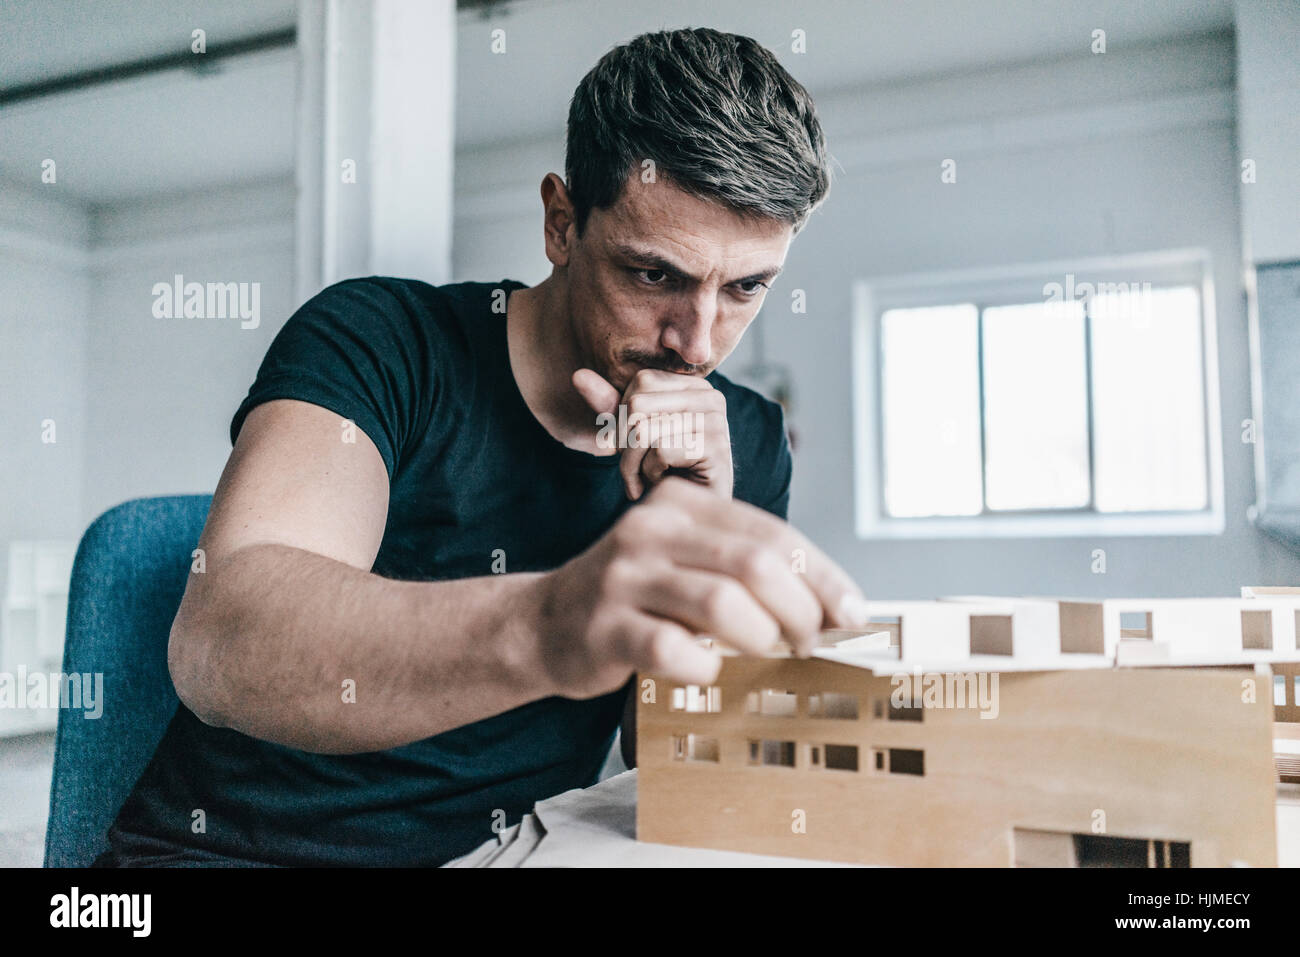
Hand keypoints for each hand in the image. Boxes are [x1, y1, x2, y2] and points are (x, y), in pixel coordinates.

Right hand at [529, 477, 870, 697]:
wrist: (546, 622)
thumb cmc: (637, 596)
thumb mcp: (687, 559)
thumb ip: (746, 568)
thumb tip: (835, 606)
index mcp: (682, 502)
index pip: (771, 533)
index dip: (823, 576)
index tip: (852, 613)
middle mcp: (651, 528)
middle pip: (754, 564)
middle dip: (799, 610)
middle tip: (808, 641)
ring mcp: (623, 576)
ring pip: (720, 604)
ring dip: (760, 638)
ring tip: (765, 653)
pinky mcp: (605, 627)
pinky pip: (674, 649)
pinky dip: (705, 666)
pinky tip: (707, 669)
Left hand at [573, 367, 732, 499]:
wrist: (689, 510)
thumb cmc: (663, 470)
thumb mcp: (631, 433)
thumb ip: (610, 404)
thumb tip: (578, 375)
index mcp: (694, 385)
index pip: (641, 382)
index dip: (624, 418)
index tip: (632, 447)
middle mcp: (711, 396)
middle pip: (639, 404)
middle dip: (625, 443)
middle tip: (635, 469)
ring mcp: (716, 422)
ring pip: (644, 430)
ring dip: (634, 463)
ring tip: (646, 478)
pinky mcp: (715, 448)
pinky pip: (659, 451)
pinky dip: (651, 473)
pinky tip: (663, 482)